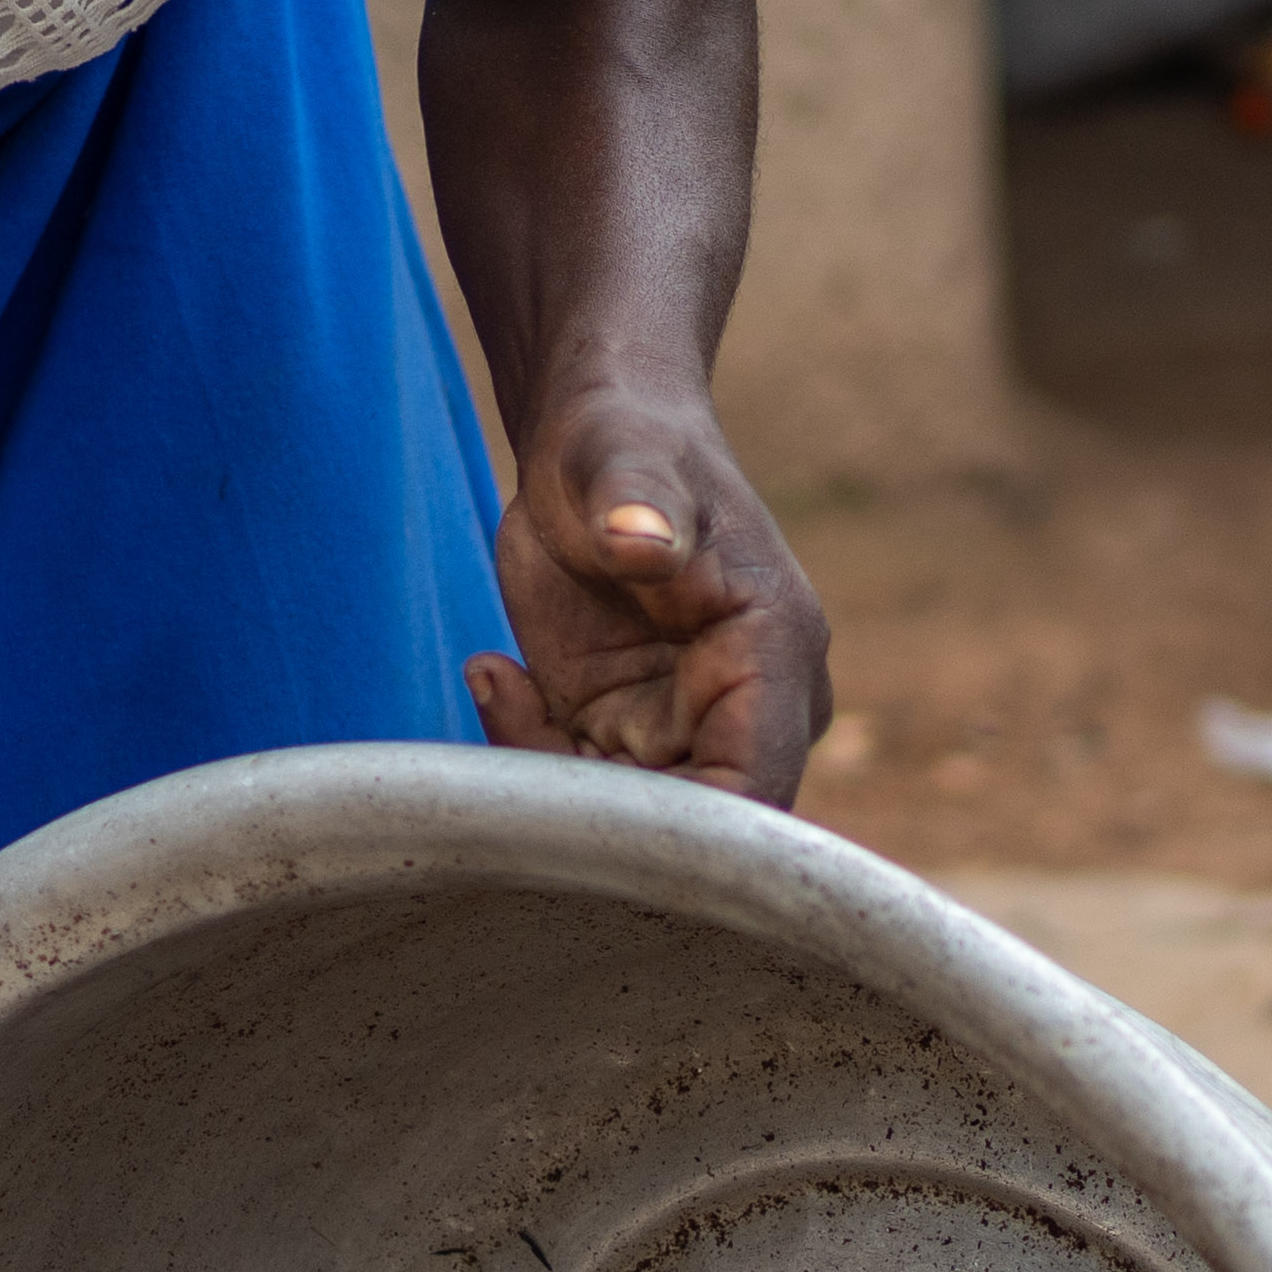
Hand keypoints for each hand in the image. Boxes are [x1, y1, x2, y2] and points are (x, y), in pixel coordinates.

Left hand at [467, 388, 831, 802]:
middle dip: (591, 805)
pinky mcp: (627, 737)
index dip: (677, 831)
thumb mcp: (624, 458)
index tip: (581, 798)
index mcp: (775, 656)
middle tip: (510, 717)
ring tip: (496, 677)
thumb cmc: (623, 440)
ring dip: (546, 777)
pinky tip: (496, 675)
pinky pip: (581, 792)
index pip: (754, 796)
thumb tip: (642, 540)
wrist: (593, 448)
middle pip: (685, 829)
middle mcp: (748, 711)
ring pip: (625, 823)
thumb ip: (639, 499)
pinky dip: (526, 754)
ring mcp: (687, 731)